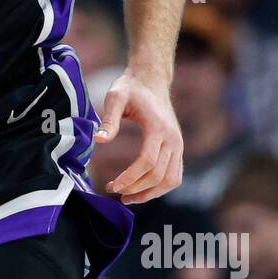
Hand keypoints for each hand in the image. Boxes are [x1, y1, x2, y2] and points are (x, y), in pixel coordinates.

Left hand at [93, 71, 182, 203]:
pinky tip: (141, 190)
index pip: (147, 162)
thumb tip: (99, 141)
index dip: (130, 178)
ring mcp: (178, 145)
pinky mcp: (178, 149)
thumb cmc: (131, 88)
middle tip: (113, 191)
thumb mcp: (115, 97)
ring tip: (128, 198)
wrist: (152, 80)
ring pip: (171, 180)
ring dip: (150, 193)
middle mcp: (173, 138)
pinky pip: (175, 176)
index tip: (112, 185)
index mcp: (158, 127)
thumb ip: (109, 119)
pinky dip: (160, 188)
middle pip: (159, 175)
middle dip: (136, 188)